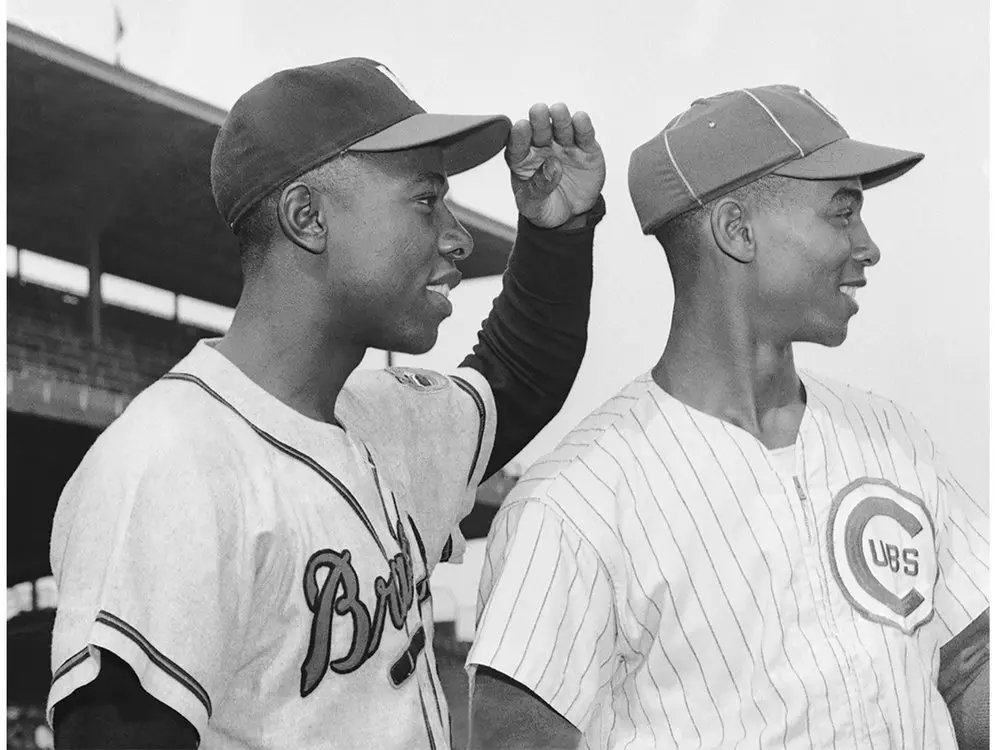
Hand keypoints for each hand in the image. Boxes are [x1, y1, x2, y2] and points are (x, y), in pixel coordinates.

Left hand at [507, 102, 605, 228]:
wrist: (570, 217)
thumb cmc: (544, 207)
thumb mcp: (533, 206)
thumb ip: (538, 188)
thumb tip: (552, 167)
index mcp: (522, 159)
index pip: (518, 145)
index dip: (519, 135)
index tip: (521, 127)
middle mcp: (542, 147)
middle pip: (539, 130)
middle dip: (539, 120)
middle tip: (538, 110)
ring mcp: (564, 145)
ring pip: (562, 128)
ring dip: (560, 118)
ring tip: (558, 111)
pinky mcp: (586, 149)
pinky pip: (584, 135)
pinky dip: (583, 126)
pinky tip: (580, 118)